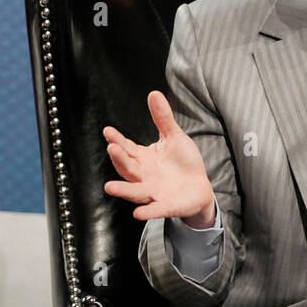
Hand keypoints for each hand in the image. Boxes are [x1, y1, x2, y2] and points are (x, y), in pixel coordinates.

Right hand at [103, 91, 216, 226]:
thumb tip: (153, 93)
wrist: (199, 187)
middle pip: (128, 168)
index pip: (127, 148)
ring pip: (135, 192)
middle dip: (119, 159)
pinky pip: (155, 209)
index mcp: (143, 159)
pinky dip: (148, 211)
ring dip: (123, 190)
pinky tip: (138, 214)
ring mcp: (153, 192)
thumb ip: (163, 119)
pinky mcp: (166, 206)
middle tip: (112, 148)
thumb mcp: (174, 137)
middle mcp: (144, 176)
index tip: (108, 131)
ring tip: (109, 187)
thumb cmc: (182, 162)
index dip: (117, 140)